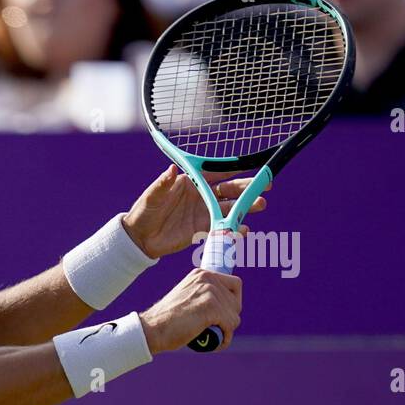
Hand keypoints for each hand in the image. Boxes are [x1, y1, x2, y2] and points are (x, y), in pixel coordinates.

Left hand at [121, 165, 268, 259]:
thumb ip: (163, 184)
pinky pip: (222, 228)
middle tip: (264, 187)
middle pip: (228, 190)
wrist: (139, 238)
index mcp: (192, 182)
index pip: (216, 173)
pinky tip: (243, 229)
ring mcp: (203, 213)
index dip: (233, 169)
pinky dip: (233, 228)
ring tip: (260, 205)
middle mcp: (201, 196)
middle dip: (247, 188)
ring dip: (245, 207)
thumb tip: (171, 169)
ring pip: (229, 208)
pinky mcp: (202, 230)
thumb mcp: (153, 196)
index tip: (252, 166)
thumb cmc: (144, 211)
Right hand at [139, 267, 242, 353]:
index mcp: (202, 274)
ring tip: (214, 337)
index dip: (233, 303)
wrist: (152, 329)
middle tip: (216, 329)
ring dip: (227, 330)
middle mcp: (207, 278)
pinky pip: (230, 325)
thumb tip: (227, 306)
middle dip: (229, 318)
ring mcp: (209, 291)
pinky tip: (216, 343)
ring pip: (234, 315)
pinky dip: (225, 337)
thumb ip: (203, 294)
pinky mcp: (210, 307)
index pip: (235, 284)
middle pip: (236, 302)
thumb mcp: (187, 297)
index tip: (224, 316)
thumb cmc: (167, 320)